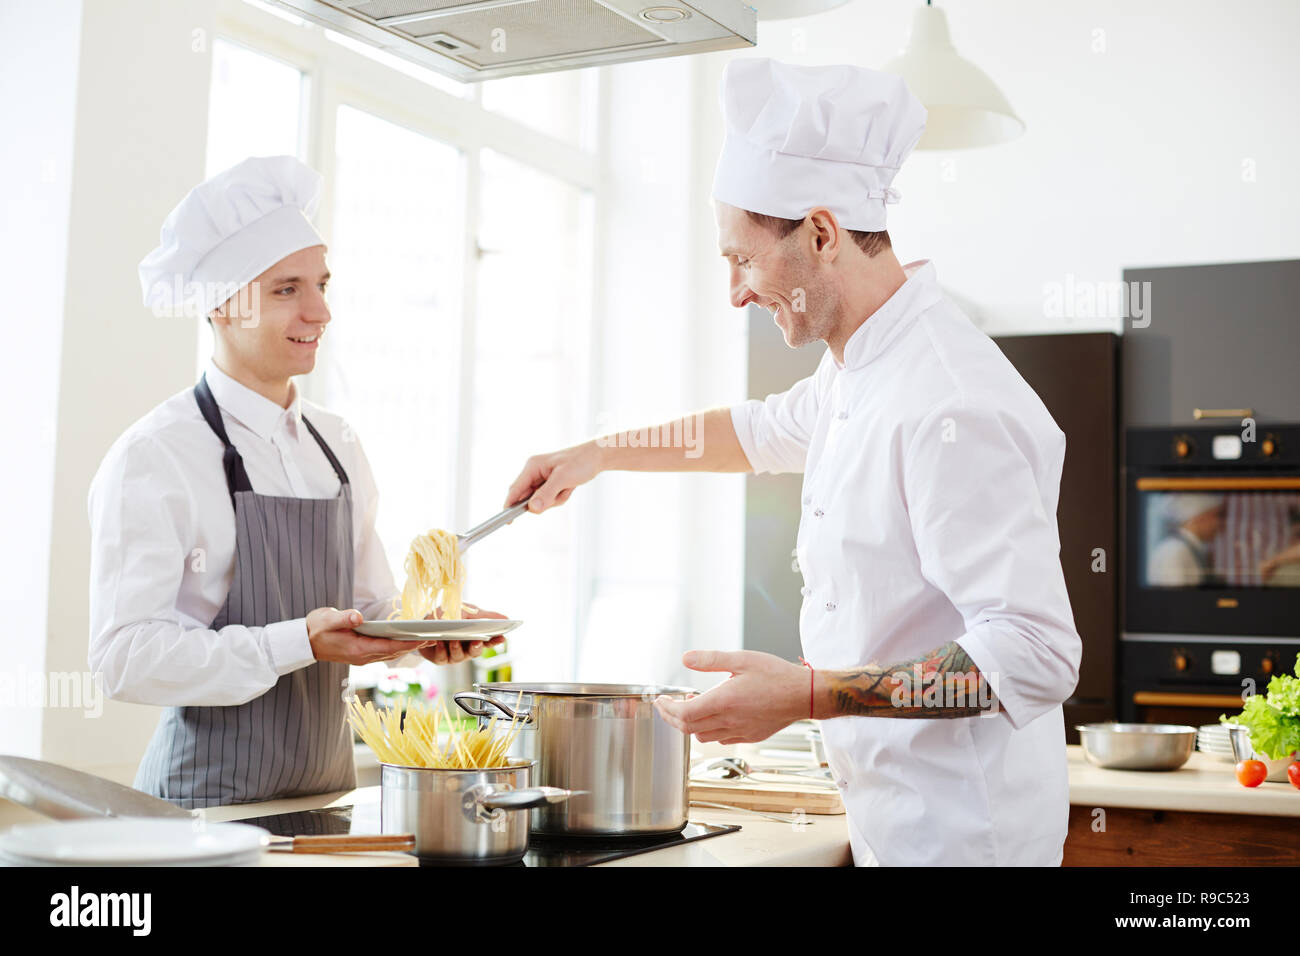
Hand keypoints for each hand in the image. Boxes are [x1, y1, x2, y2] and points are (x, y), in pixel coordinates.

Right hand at [308, 607, 422, 664]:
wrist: (304, 642)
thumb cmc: (316, 628)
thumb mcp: (327, 619)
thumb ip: (343, 618)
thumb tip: (358, 617)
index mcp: (357, 649)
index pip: (388, 646)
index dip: (407, 643)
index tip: (423, 639)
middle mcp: (363, 656)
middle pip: (394, 651)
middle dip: (414, 645)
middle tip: (434, 638)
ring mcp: (363, 657)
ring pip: (391, 653)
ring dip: (409, 647)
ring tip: (427, 640)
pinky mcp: (362, 654)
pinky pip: (385, 651)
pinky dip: (399, 646)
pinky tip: (408, 641)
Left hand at [418, 603, 508, 665]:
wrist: (425, 620)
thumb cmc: (449, 613)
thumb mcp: (469, 610)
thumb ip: (486, 616)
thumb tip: (506, 618)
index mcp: (475, 636)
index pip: (489, 641)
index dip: (496, 641)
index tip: (502, 637)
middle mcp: (466, 648)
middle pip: (476, 652)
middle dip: (476, 647)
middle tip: (476, 641)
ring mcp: (453, 654)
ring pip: (460, 657)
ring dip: (457, 648)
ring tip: (454, 640)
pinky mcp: (440, 658)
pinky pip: (443, 658)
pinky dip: (442, 650)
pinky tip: (440, 642)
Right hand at [505, 440, 602, 513]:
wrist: (597, 456)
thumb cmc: (580, 461)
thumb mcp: (563, 478)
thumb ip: (546, 493)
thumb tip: (532, 509)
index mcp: (532, 466)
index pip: (515, 489)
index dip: (509, 505)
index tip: (507, 521)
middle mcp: (534, 472)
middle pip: (529, 498)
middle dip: (546, 501)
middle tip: (561, 492)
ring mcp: (542, 479)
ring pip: (541, 501)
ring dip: (556, 499)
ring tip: (568, 487)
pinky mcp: (550, 484)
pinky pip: (550, 499)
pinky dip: (560, 497)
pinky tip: (569, 488)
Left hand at [654, 650, 808, 744]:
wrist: (804, 695)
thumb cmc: (777, 675)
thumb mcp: (742, 659)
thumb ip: (711, 659)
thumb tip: (686, 659)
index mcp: (724, 701)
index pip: (684, 713)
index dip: (667, 708)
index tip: (660, 699)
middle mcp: (729, 720)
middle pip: (688, 728)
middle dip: (671, 717)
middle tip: (666, 704)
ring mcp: (739, 731)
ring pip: (702, 737)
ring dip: (689, 724)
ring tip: (691, 705)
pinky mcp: (749, 736)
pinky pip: (720, 739)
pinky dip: (708, 730)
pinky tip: (713, 715)